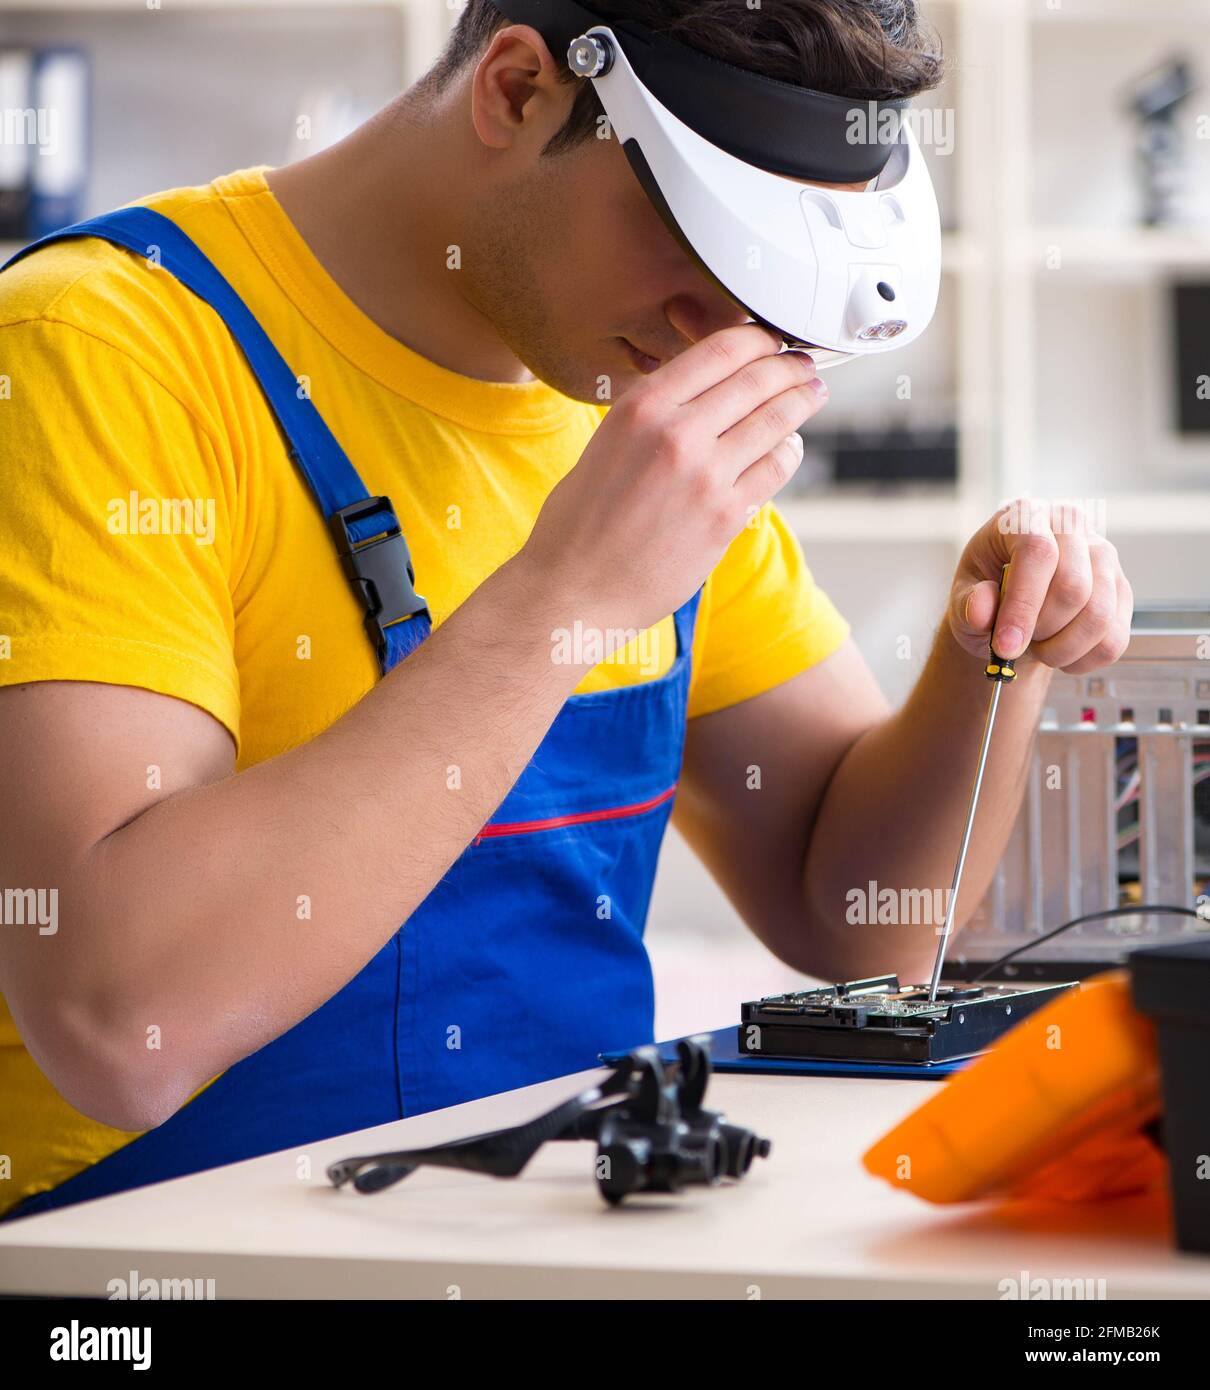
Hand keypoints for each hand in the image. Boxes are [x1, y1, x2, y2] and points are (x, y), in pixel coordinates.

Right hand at [520, 323, 828, 633]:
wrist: (573, 589)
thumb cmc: (578, 525)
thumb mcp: (606, 443)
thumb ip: (651, 415)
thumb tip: (699, 394)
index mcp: (641, 407)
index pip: (719, 351)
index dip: (757, 339)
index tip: (771, 340)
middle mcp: (677, 434)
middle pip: (756, 379)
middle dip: (788, 367)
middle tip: (802, 365)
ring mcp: (706, 476)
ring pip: (776, 420)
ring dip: (801, 401)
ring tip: (811, 394)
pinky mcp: (726, 516)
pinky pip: (775, 468)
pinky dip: (789, 451)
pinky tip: (789, 446)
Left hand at [948, 499, 1132, 673]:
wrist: (1012, 601)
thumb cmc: (986, 591)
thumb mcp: (961, 596)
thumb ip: (966, 604)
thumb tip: (980, 610)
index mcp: (1026, 516)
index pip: (1038, 553)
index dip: (1022, 605)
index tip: (1005, 645)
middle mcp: (1071, 526)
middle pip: (1073, 587)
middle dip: (1041, 630)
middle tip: (1017, 642)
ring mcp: (1103, 555)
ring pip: (1098, 616)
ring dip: (1062, 649)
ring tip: (1037, 647)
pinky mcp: (1121, 588)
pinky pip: (1114, 639)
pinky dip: (1083, 659)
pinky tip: (1059, 653)